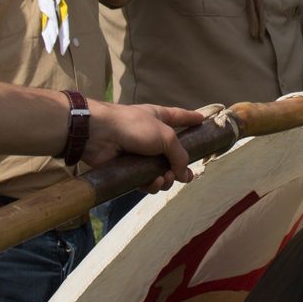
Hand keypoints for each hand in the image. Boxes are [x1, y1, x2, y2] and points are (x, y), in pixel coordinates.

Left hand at [82, 101, 202, 191]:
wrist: (99, 136)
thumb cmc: (134, 126)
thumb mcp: (165, 136)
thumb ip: (179, 154)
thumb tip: (184, 174)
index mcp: (159, 118)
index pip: (179, 117)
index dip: (191, 118)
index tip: (203, 120)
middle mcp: (151, 136)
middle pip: (172, 153)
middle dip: (180, 167)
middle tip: (186, 177)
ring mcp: (139, 154)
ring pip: (160, 171)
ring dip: (166, 178)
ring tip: (165, 178)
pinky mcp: (129, 170)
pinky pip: (145, 181)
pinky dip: (151, 184)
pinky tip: (153, 183)